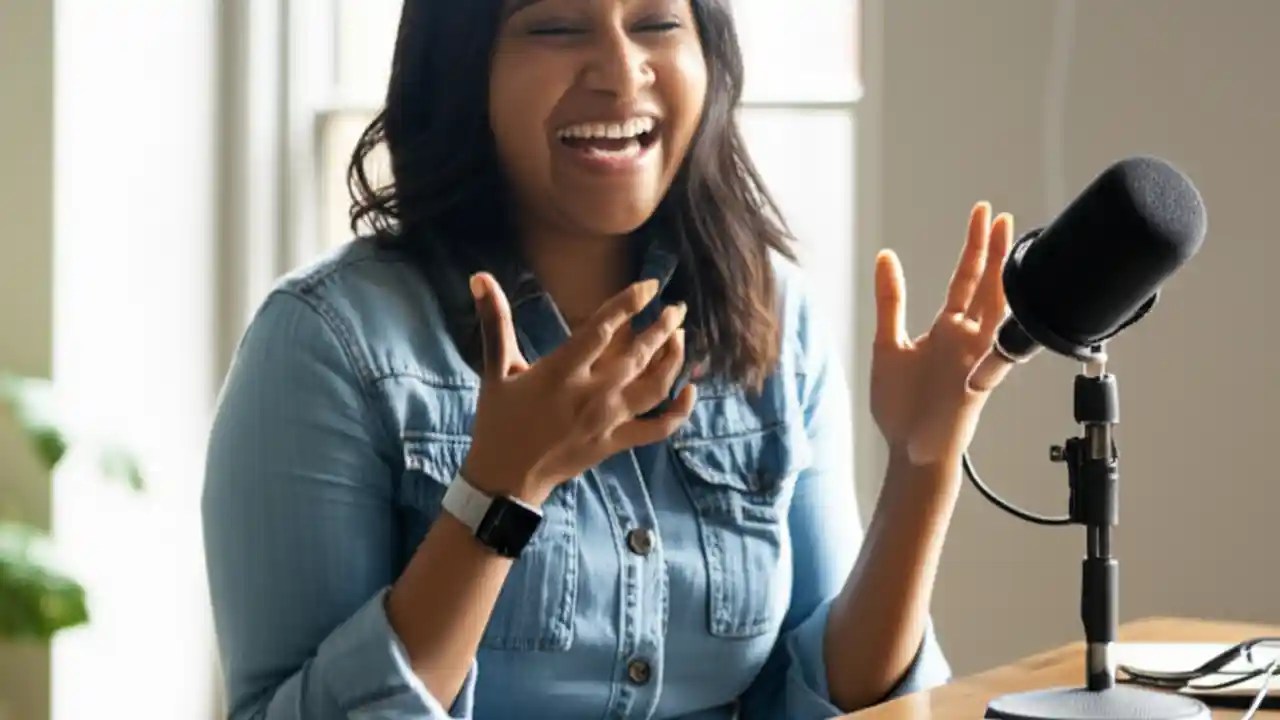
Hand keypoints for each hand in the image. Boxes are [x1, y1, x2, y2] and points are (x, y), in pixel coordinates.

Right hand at [461, 274, 695, 504]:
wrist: (505, 477)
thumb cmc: (498, 420)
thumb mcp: (496, 369)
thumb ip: (494, 322)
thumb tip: (481, 277)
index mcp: (561, 372)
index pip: (602, 329)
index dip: (628, 303)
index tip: (651, 285)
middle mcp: (591, 394)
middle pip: (639, 355)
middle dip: (663, 327)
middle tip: (676, 308)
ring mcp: (608, 420)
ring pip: (655, 386)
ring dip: (673, 360)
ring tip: (681, 337)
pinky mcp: (616, 442)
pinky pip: (658, 428)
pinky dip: (679, 411)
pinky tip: (690, 391)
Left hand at [870, 202, 1014, 466]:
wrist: (908, 452)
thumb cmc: (900, 406)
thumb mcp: (887, 344)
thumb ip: (890, 301)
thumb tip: (886, 256)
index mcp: (947, 329)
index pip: (966, 279)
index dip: (976, 247)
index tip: (984, 214)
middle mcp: (967, 340)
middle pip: (987, 285)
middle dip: (993, 250)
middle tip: (999, 215)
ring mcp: (975, 359)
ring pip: (996, 310)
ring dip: (1003, 276)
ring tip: (1008, 241)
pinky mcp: (977, 384)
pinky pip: (998, 355)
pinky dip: (1006, 336)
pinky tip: (1013, 308)